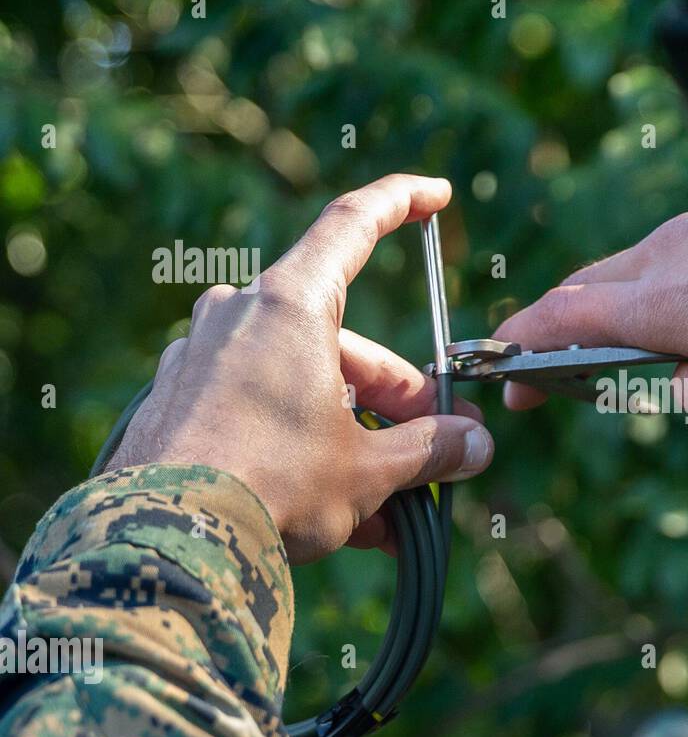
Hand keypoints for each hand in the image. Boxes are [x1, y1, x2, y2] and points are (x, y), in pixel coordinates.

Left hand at [106, 174, 493, 562]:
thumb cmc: (273, 487)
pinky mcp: (177, 404)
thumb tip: (474, 446)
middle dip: (396, 400)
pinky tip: (339, 516)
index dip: (401, 202)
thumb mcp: (369, 470)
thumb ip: (428, 449)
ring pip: (305, 387)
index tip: (437, 193)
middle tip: (437, 450)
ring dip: (356, 440)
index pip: (353, 225)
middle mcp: (239, 318)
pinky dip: (304, 452)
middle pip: (343, 343)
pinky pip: (261, 415)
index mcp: (290, 306)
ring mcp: (201, 360)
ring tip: (393, 511)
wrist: (165, 543)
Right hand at [495, 182, 687, 416]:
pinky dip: (654, 280)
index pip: (564, 316)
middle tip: (549, 375)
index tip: (506, 379)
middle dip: (554, 329)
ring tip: (626, 353)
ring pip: (626, 265)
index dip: (523, 347)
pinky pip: (668, 246)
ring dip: (610, 306)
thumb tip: (634, 385)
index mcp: (672, 304)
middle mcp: (673, 251)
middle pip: (585, 287)